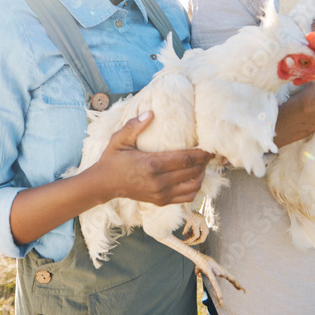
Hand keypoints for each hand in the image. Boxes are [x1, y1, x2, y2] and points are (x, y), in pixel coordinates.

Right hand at [92, 111, 212, 206]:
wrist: (104, 184)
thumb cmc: (113, 159)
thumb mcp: (119, 140)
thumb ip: (134, 126)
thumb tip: (151, 113)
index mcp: (151, 165)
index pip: (185, 159)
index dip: (201, 154)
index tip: (210, 147)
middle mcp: (159, 182)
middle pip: (192, 172)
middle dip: (204, 162)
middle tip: (208, 153)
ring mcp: (160, 194)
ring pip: (193, 187)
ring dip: (201, 175)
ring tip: (201, 165)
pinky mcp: (161, 201)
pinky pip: (186, 198)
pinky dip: (194, 188)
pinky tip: (192, 177)